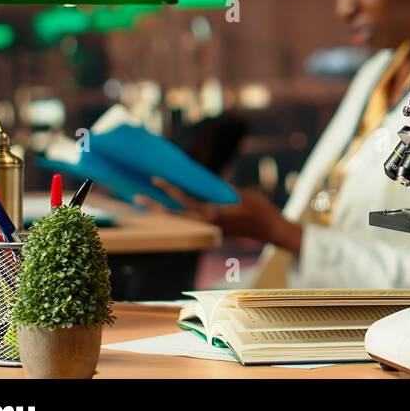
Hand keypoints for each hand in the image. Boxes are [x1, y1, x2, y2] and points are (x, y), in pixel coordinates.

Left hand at [136, 178, 301, 252]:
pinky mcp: (212, 230)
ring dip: (163, 212)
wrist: (272, 231)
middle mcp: (208, 223)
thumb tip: (204, 184)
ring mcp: (209, 228)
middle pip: (175, 216)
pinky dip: (178, 214)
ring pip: (180, 220)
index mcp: (214, 214)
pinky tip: (169, 208)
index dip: (171, 190)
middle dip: (156, 207)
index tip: (156, 179)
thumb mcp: (242, 194)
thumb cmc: (261, 210)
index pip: (187, 201)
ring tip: (146, 204)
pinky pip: (190, 220)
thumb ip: (221, 190)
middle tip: (137, 197)